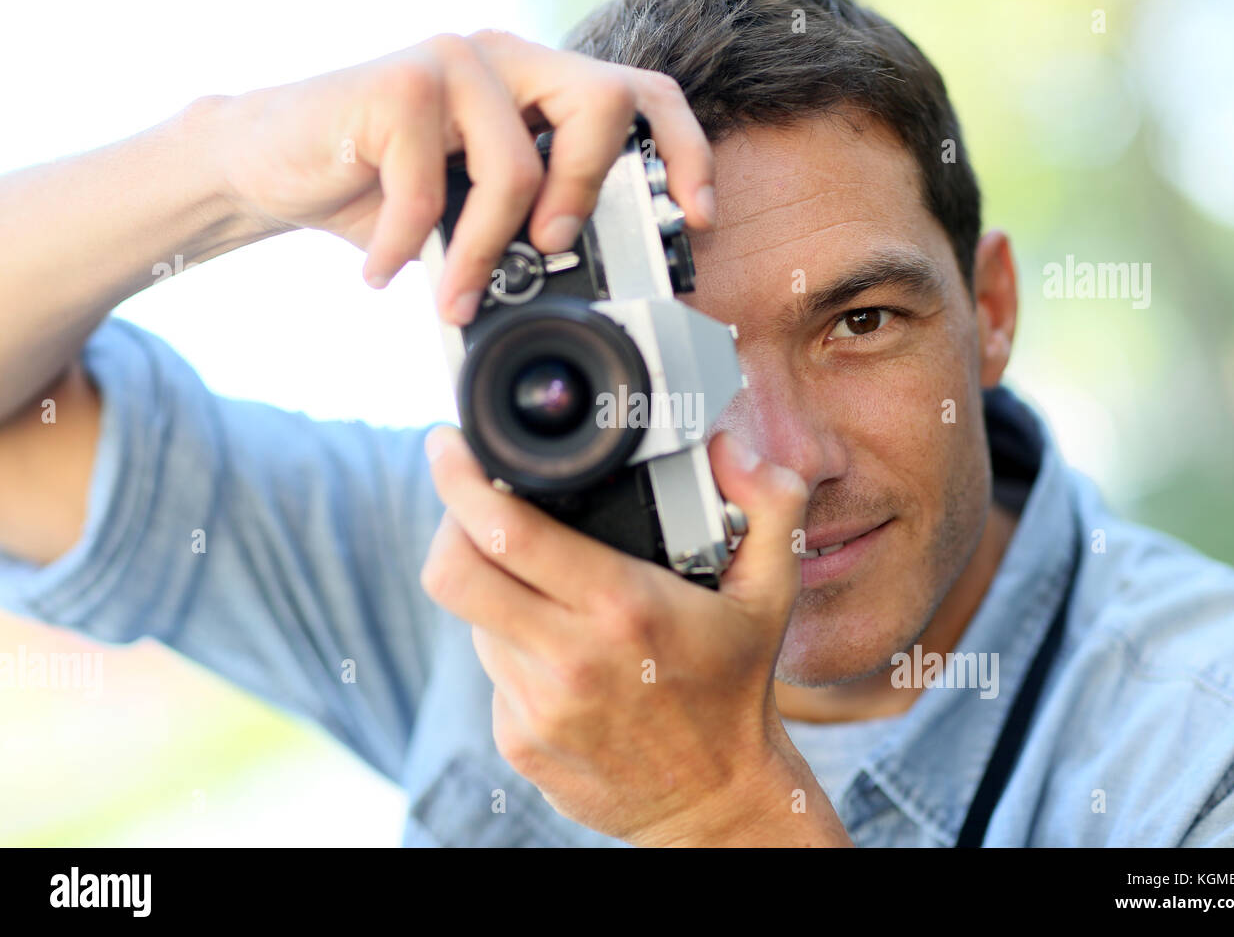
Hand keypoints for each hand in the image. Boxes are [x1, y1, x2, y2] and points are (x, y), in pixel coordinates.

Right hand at [214, 30, 715, 322]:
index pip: (639, 95)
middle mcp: (504, 59)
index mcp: (535, 84)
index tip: (698, 217)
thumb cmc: (380, 189)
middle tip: (549, 250)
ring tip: (452, 295)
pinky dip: (408, 248)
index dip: (683, 152)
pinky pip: (430, 189)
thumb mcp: (470, 214)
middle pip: (601, 105)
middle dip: (588, 194)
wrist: (270, 164)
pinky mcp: (397, 83)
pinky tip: (385, 272)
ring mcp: (451, 62)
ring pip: (515, 167)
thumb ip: (526, 228)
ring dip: (482, 254)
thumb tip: (593, 291)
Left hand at [419, 426, 852, 846]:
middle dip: (448, 524)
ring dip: (493, 588)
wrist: (718, 801)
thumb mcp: (773, 590)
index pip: (505, 530)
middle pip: (453, 572)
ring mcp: (536, 708)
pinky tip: (557, 646)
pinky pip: (491, 669)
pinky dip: (511, 643)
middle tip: (471, 504)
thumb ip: (767, 502)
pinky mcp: (517, 742)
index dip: (458, 479)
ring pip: (473, 618)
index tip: (448, 447)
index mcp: (623, 608)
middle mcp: (569, 660)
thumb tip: (726, 445)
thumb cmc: (737, 687)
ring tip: (547, 587)